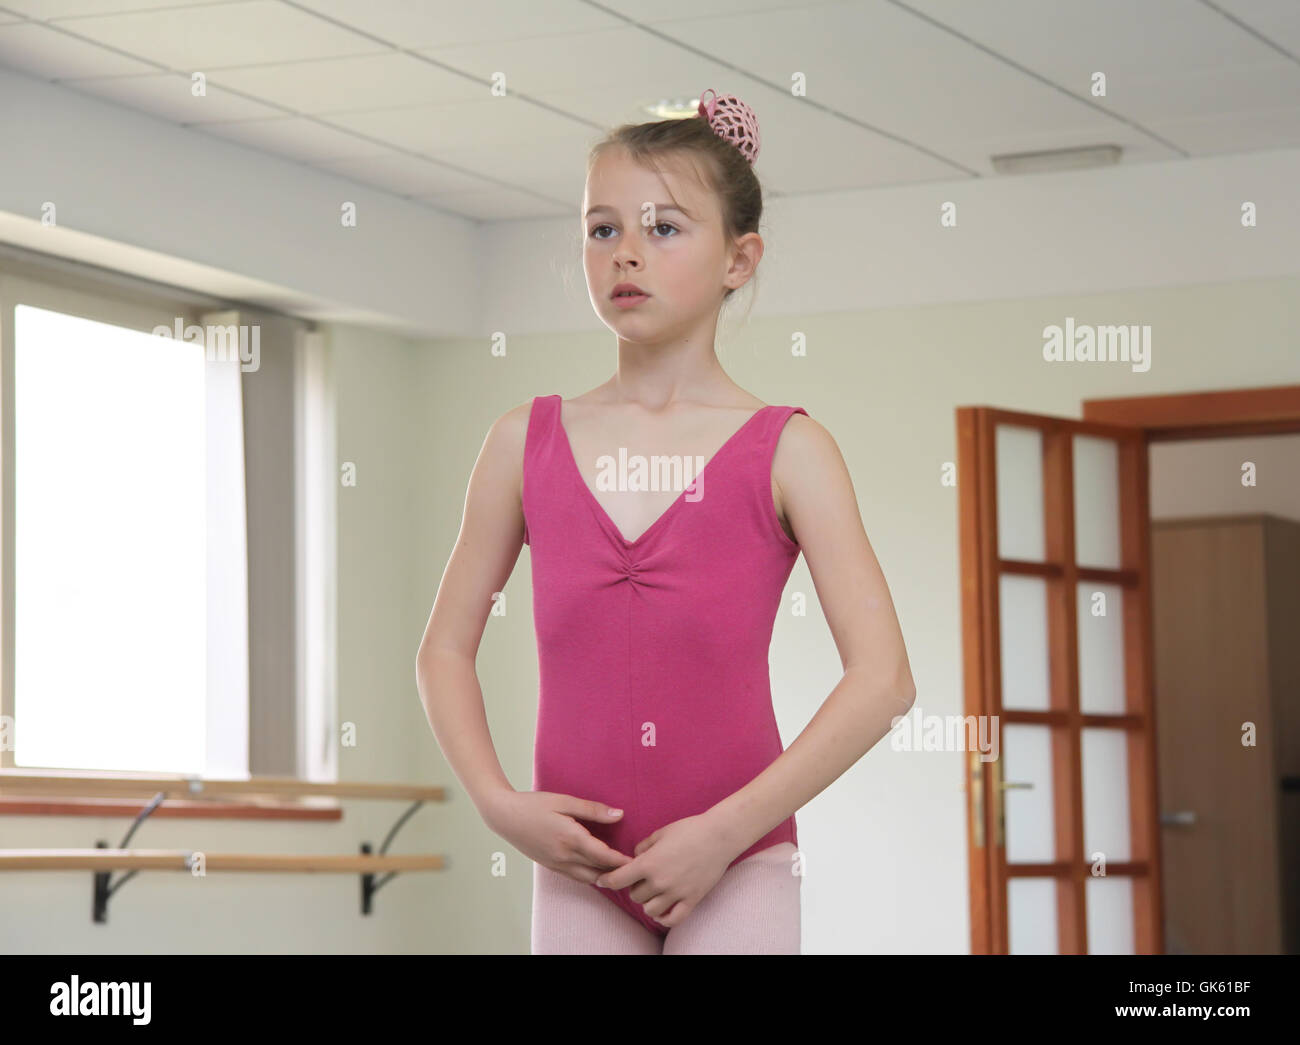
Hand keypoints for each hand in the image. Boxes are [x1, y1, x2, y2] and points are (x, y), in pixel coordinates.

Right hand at [485, 790, 632, 883]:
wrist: (504, 816)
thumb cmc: (534, 804)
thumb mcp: (564, 801)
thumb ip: (593, 810)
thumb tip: (619, 815)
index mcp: (570, 838)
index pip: (604, 856)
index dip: (622, 861)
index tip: (639, 862)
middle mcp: (564, 856)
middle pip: (599, 870)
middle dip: (618, 872)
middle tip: (637, 870)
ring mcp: (556, 864)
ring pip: (588, 878)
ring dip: (605, 877)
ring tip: (622, 873)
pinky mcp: (550, 866)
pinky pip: (576, 877)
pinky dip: (590, 876)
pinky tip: (599, 871)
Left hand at [592, 813, 736, 929]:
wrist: (719, 835)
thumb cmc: (690, 829)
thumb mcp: (661, 832)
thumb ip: (643, 846)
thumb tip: (634, 856)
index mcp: (649, 863)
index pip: (618, 879)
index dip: (606, 881)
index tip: (601, 881)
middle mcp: (660, 881)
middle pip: (635, 896)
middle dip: (633, 888)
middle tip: (639, 880)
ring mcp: (676, 893)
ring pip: (650, 910)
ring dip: (647, 903)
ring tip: (652, 894)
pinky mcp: (692, 900)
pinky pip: (672, 919)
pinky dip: (664, 918)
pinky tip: (662, 911)